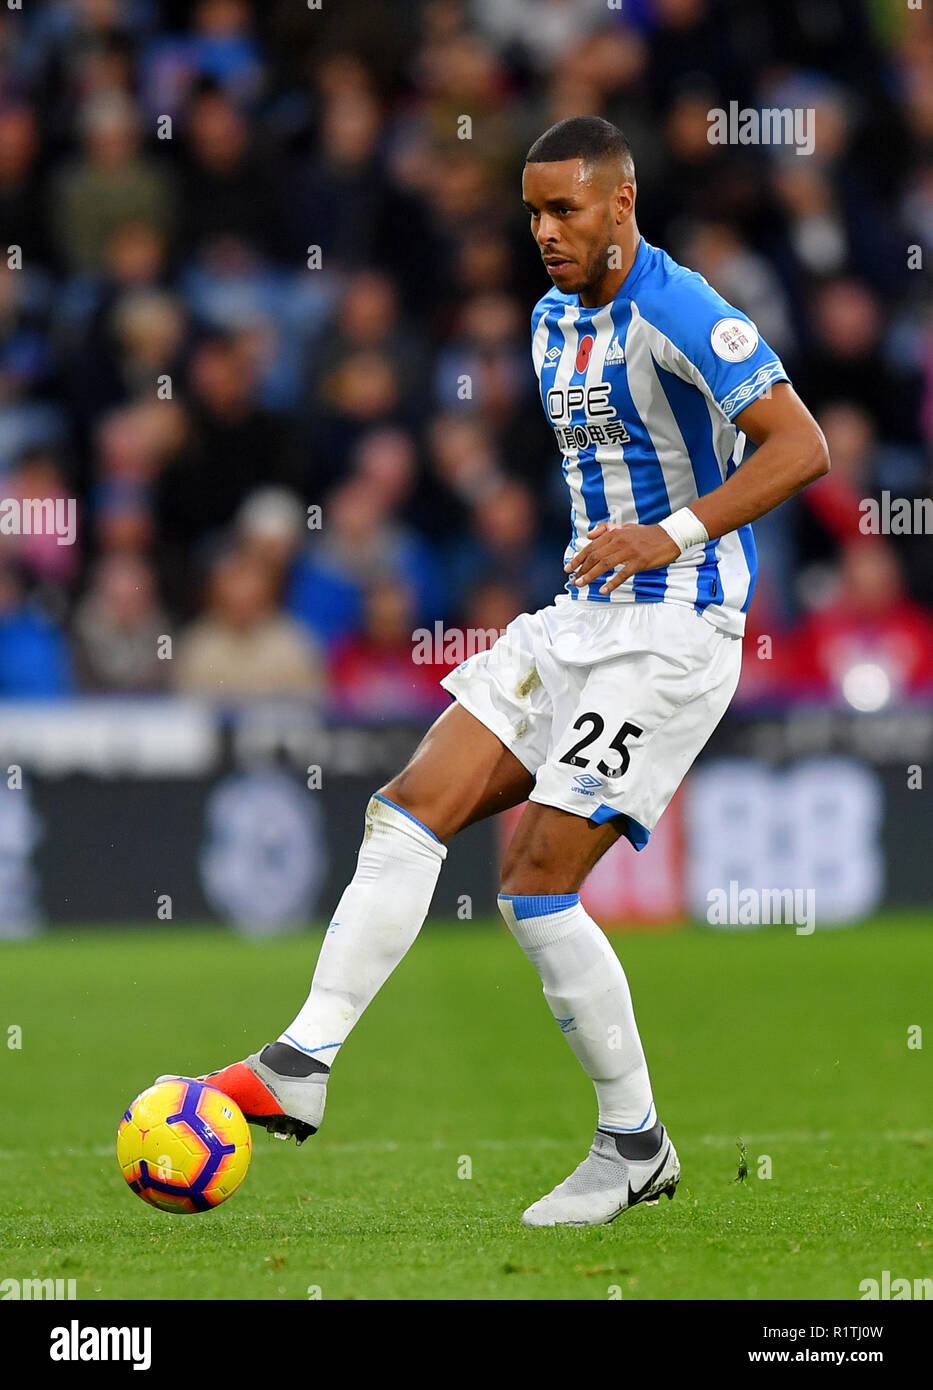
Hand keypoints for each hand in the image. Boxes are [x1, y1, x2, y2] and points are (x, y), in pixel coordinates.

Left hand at [564, 521, 680, 594]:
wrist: (670, 535)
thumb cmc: (647, 534)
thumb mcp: (625, 527)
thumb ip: (606, 528)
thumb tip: (589, 534)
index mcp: (614, 533)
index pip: (591, 547)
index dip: (578, 558)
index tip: (569, 567)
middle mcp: (619, 541)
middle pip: (595, 556)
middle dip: (581, 569)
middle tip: (573, 580)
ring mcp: (629, 552)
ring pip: (605, 564)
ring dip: (591, 575)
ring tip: (581, 584)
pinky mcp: (639, 561)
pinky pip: (622, 574)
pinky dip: (612, 583)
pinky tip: (603, 590)